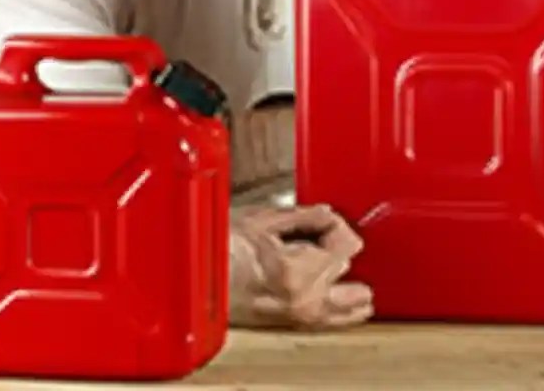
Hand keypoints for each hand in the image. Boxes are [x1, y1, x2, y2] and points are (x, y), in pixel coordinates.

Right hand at [228, 204, 372, 329]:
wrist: (190, 281)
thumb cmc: (215, 251)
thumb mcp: (262, 221)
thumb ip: (306, 217)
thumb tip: (329, 216)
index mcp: (300, 272)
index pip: (348, 244)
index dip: (336, 228)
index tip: (323, 223)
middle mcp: (305, 300)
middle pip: (353, 276)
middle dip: (341, 257)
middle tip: (323, 243)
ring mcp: (298, 317)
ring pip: (350, 308)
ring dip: (349, 288)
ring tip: (341, 271)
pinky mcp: (289, 326)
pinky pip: (331, 321)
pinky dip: (339, 308)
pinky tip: (341, 298)